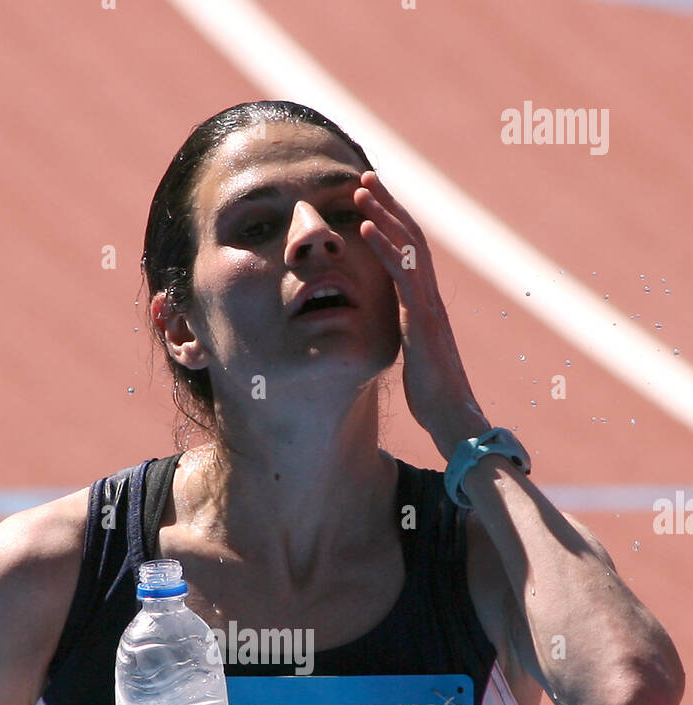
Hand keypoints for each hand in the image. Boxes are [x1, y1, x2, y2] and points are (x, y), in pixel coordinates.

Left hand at [353, 171, 487, 452]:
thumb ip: (408, 339)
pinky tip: (365, 227)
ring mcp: (428, 306)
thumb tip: (400, 337)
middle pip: (411, 238)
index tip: (370, 203)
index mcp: (425, 306)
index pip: (409, 255)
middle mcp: (430, 298)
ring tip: (360, 190)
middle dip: (388, 205)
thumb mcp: (415, 360)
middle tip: (364, 179)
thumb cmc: (434, 398)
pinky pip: (401, 275)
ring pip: (407, 247)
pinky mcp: (422, 320)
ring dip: (384, 214)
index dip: (392, 226)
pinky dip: (384, 247)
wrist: (452, 419)